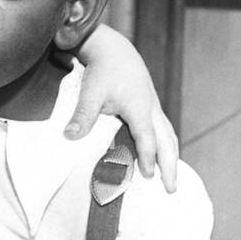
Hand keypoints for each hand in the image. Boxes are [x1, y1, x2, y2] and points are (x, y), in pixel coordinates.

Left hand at [68, 25, 178, 193]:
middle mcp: (151, 109)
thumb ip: (82, 116)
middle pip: (167, 141)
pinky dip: (166, 147)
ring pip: (168, 136)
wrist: (113, 50)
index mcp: (139, 108)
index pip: (146, 138)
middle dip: (170, 166)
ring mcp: (153, 107)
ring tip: (171, 179)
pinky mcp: (150, 107)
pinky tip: (162, 159)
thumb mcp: (90, 93)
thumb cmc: (102, 70)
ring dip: (171, 157)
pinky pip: (163, 131)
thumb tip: (69, 136)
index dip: (147, 157)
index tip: (146, 176)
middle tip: (170, 189)